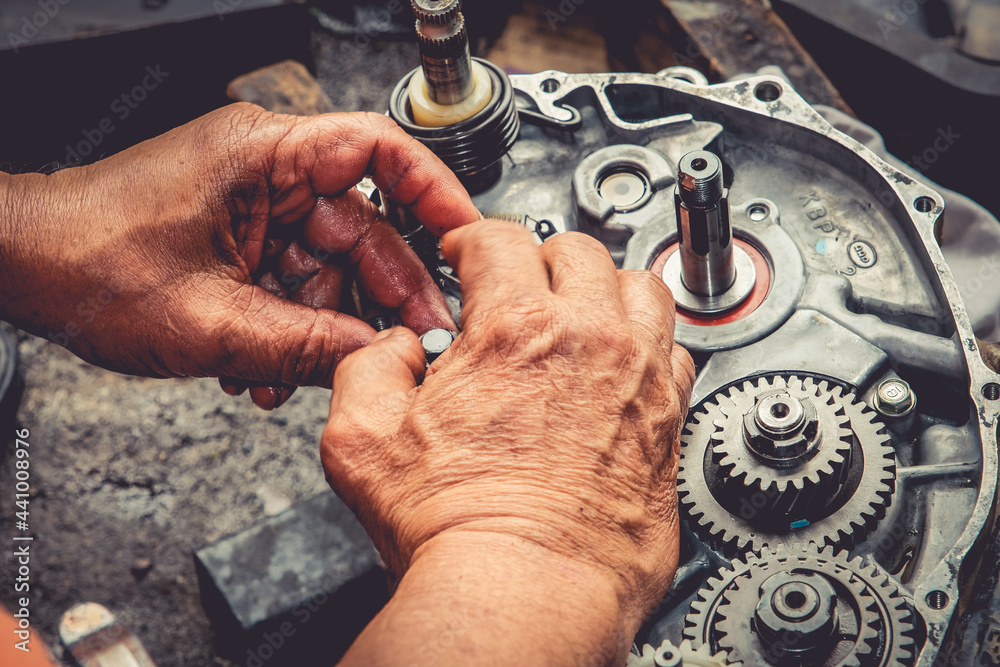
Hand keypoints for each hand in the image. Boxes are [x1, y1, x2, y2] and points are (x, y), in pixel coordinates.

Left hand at [0, 103, 477, 407]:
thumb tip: (374, 357)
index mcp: (262, 155)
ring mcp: (253, 206)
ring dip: (327, 326)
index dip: (435, 191)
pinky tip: (274, 368)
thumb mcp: (211, 321)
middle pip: (361, 226)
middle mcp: (265, 171)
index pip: (377, 149)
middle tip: (409, 343)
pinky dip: (294, 327)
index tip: (466, 236)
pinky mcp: (240, 238)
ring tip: (312, 374)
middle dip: (382, 294)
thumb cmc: (84, 262)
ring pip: (328, 265)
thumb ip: (305, 344)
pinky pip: (293, 282)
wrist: (21, 270)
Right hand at [322, 221, 694, 663]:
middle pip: (578, 251)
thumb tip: (396, 347)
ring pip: (641, 289)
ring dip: (606, 290)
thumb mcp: (362, 439)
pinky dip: (649, 346)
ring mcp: (637, 379)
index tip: (466, 256)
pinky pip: (675, 354)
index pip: (499, 240)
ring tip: (581, 312)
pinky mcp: (666, 423)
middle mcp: (587, 341)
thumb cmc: (456, 529)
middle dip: (539, 259)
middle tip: (519, 286)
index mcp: (514, 330)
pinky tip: (623, 367)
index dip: (471, 240)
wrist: (525, 593)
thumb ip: (368, 367)